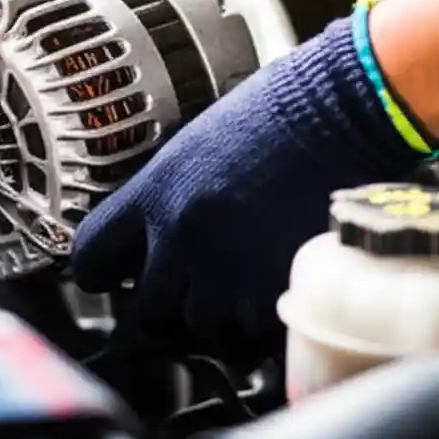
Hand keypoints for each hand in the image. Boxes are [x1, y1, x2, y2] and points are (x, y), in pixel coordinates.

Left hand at [70, 18, 422, 350]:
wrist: (346, 107)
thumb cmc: (282, 109)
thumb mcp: (200, 141)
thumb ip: (170, 192)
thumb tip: (157, 229)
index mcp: (156, 190)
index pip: (91, 254)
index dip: (99, 274)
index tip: (111, 278)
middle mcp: (182, 233)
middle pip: (147, 307)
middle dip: (169, 302)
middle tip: (196, 283)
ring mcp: (227, 265)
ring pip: (202, 326)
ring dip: (219, 313)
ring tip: (244, 279)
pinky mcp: (275, 288)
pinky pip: (253, 331)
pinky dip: (261, 319)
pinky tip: (273, 285)